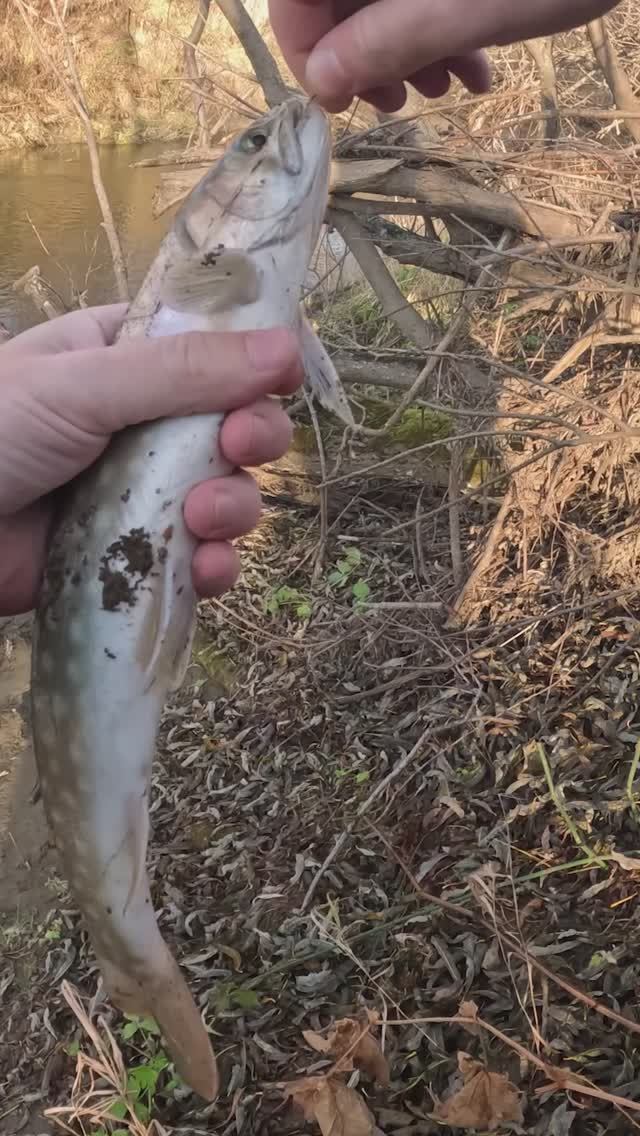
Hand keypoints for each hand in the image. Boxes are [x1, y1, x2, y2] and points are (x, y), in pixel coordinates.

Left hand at [0, 305, 301, 615]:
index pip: (213, 351)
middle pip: (232, 426)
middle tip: (237, 449)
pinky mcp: (131, 558)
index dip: (255, 365)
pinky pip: (196, 560)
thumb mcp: (81, 384)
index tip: (285, 378)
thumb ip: (183, 370)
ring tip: (198, 520)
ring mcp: (138, 494)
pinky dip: (211, 567)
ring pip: (224, 497)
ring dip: (231, 510)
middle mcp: (140, 423)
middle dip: (247, 441)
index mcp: (123, 358)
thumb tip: (288, 345)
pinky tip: (204, 570)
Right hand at [269, 0, 620, 110]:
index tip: (334, 101)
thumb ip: (387, 40)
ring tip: (445, 89)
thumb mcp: (465, 8)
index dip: (305, 45)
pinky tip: (475, 67)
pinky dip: (442, 26)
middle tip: (396, 104)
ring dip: (407, 48)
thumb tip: (321, 81)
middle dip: (366, 52)